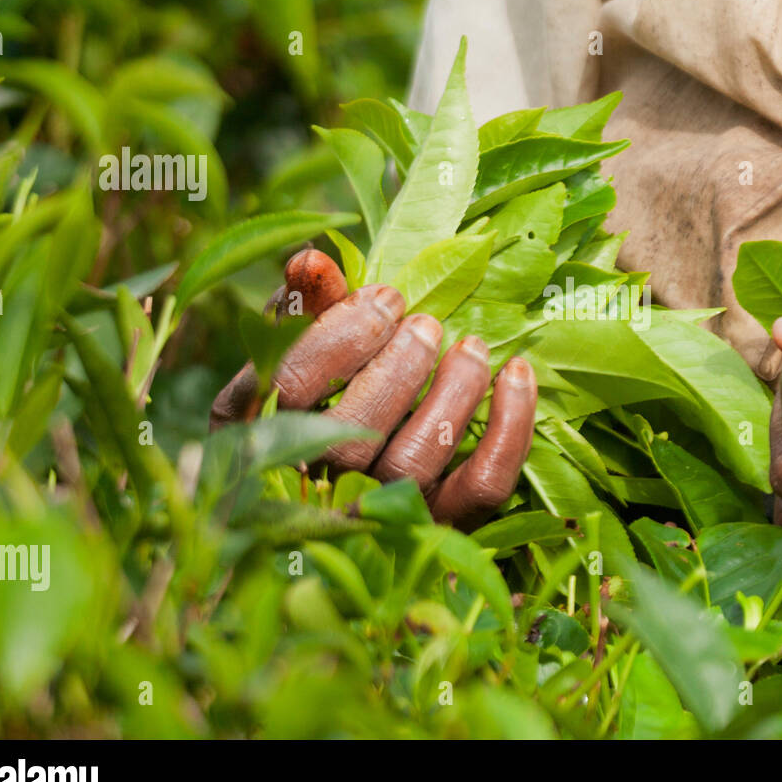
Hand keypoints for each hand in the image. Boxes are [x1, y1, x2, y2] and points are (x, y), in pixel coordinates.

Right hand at [210, 250, 537, 530]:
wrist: (353, 497)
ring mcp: (383, 513)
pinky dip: (510, 426)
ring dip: (453, 393)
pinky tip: (517, 373)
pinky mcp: (445, 521)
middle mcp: (316, 487)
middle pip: (353, 434)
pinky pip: (484, 483)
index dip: (341, 335)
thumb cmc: (321, 403)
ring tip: (472, 347)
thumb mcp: (300, 354)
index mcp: (264, 435)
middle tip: (426, 325)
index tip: (385, 297)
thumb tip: (310, 260)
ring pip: (417, 460)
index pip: (294, 388)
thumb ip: (307, 308)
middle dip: (398, 367)